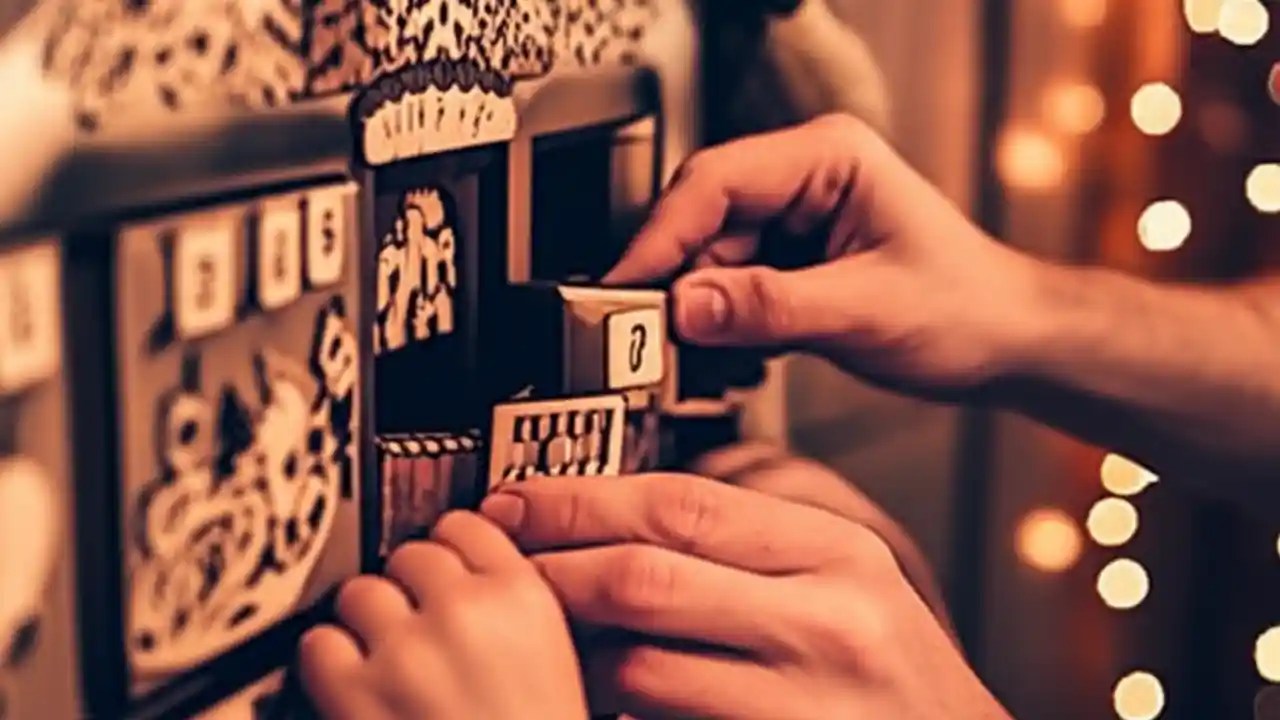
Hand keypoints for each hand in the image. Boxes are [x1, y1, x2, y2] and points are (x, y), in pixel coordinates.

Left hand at [297, 512, 587, 719]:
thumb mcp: (552, 661)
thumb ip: (512, 606)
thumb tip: (464, 574)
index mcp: (523, 598)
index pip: (467, 524)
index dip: (450, 548)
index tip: (443, 562)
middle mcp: (465, 611)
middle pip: (411, 553)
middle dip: (409, 590)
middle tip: (417, 628)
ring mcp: (406, 648)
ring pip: (361, 592)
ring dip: (366, 623)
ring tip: (385, 659)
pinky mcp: (355, 692)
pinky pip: (320, 643)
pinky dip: (328, 664)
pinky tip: (352, 686)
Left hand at [479, 475, 1010, 719]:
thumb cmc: (895, 679)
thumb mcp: (850, 585)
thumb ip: (758, 544)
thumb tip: (630, 515)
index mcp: (836, 553)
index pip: (682, 504)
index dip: (581, 499)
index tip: (518, 500)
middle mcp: (826, 620)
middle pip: (645, 576)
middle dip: (551, 570)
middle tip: (496, 564)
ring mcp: (806, 703)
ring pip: (639, 667)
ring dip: (571, 653)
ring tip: (536, 637)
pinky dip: (615, 714)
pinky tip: (594, 700)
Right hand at [605, 113, 1051, 398]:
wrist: (1006, 342)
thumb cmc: (968, 308)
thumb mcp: (866, 310)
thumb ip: (771, 307)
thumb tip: (684, 307)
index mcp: (827, 157)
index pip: (715, 181)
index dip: (660, 236)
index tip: (623, 288)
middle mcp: (802, 178)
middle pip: (700, 218)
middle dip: (673, 279)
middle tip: (642, 338)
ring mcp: (792, 220)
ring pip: (706, 258)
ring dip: (695, 310)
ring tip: (690, 360)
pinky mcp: (787, 260)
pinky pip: (727, 286)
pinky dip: (718, 325)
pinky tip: (726, 357)